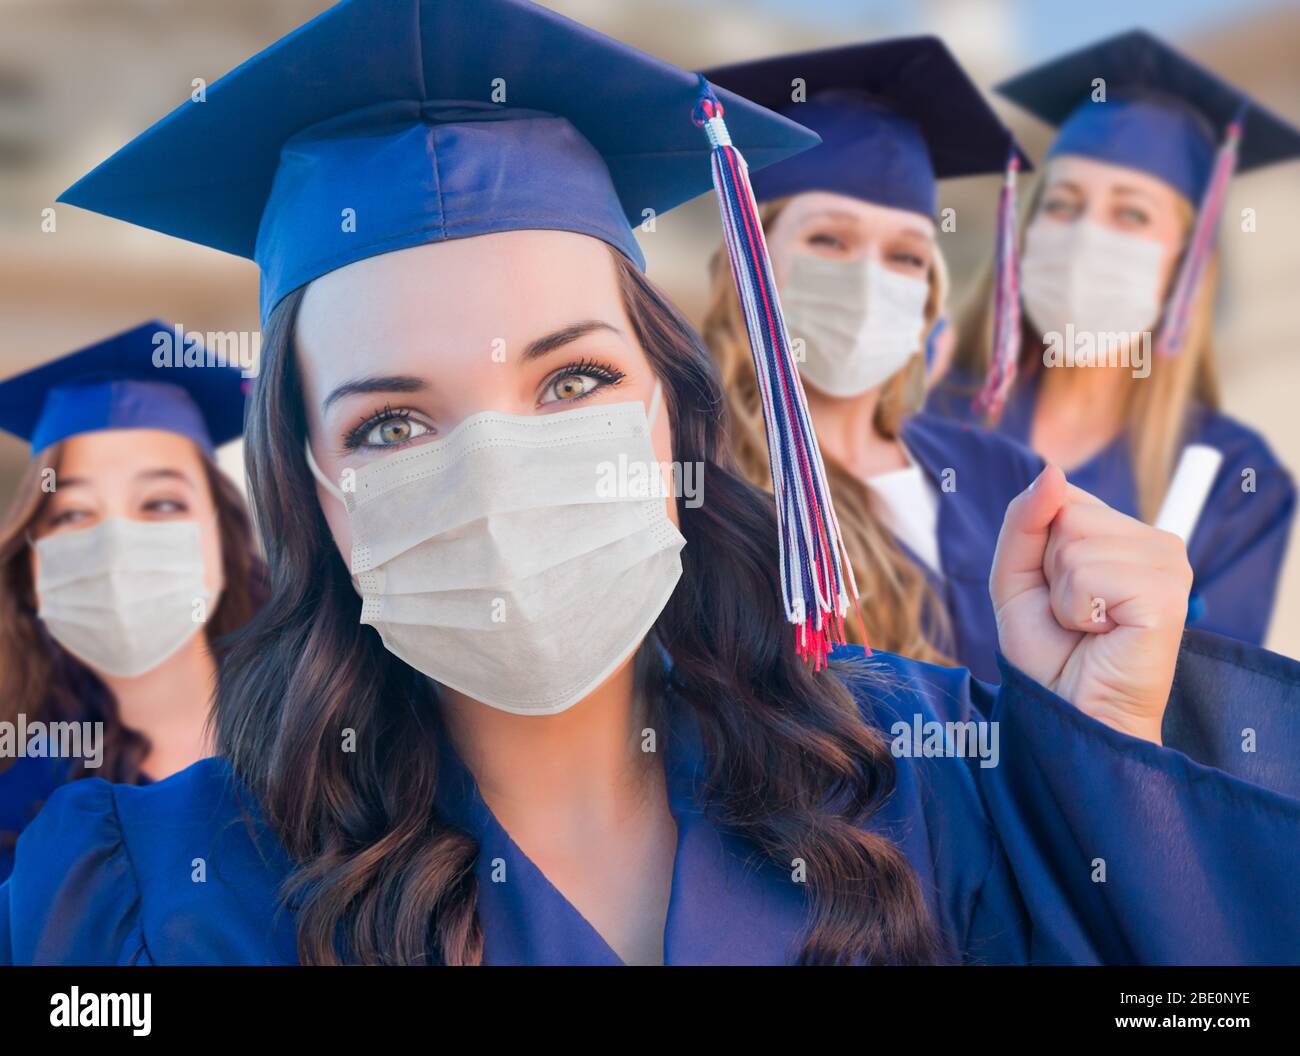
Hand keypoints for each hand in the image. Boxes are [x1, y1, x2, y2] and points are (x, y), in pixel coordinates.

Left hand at [990, 465, 1192, 743]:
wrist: (1070, 713)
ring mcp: (1168, 565)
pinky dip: (1076, 611)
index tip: (1055, 589)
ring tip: (1086, 627)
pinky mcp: (1167, 594)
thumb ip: (1024, 520)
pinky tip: (1102, 634)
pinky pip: (1088, 574)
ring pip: (1074, 542)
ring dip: (1062, 595)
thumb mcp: (1016, 578)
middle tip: (1072, 616)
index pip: (1062, 496)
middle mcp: (1155, 542)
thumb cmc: (1049, 653)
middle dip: (1048, 571)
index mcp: (1124, 534)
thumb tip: (1053, 471)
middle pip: (1068, 514)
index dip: (1037, 546)